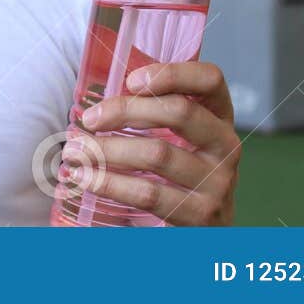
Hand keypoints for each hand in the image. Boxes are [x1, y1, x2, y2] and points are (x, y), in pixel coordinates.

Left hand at [61, 60, 240, 225]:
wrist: (205, 230)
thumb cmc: (181, 171)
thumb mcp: (180, 135)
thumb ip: (154, 109)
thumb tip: (103, 94)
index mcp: (220, 115)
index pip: (210, 79)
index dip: (172, 73)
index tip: (132, 80)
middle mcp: (226, 144)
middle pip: (180, 112)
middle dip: (126, 111)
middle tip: (90, 119)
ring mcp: (217, 181)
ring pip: (158, 154)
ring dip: (108, 150)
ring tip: (77, 151)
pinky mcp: (200, 214)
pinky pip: (149, 193)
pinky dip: (110, 183)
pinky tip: (86, 178)